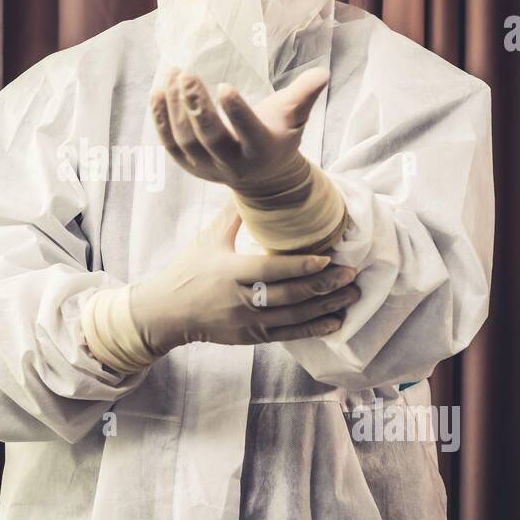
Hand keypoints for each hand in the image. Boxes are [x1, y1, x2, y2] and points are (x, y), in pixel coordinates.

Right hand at [132, 204, 358, 350]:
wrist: (166, 313)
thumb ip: (232, 215)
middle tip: (351, 273)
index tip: (327, 258)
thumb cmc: (187, 271)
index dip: (300, 266)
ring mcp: (247, 322)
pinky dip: (312, 329)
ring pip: (294, 317)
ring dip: (326, 307)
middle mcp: (240, 299)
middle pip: (289, 295)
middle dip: (324, 285)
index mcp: (230, 272)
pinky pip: (288, 335)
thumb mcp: (207, 239)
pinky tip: (334, 321)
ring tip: (352, 295)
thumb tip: (252, 182)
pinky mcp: (251, 337)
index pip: (270, 269)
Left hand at [151, 66, 328, 196]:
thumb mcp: (295, 117)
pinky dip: (160, 119)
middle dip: (197, 107)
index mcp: (261, 150)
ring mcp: (206, 167)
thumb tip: (322, 72)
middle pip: (210, 138)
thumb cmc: (278, 136)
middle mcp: (232, 164)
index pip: (248, 133)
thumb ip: (305, 95)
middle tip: (187, 74)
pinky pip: (169, 143)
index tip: (224, 85)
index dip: (236, 112)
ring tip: (175, 74)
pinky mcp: (188, 165)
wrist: (261, 177)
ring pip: (186, 140)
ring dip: (176, 108)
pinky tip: (158, 91)